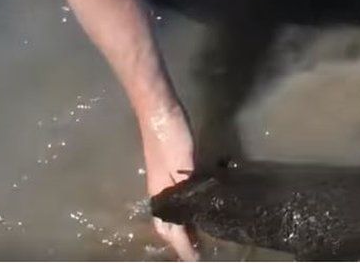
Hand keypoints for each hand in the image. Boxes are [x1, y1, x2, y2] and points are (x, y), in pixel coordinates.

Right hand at [140, 104, 198, 260]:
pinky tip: (198, 206)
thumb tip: (196, 212)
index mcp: (161, 196)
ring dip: (183, 227)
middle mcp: (160, 193)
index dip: (183, 246)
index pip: (171, 231)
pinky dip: (186, 210)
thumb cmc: (170, 138)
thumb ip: (188, 188)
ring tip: (200, 235)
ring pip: (172, 213)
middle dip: (180, 241)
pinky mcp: (171, 170)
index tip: (194, 259)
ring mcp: (163, 181)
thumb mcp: (181, 164)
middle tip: (199, 250)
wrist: (159, 112)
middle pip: (167, 226)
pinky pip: (177, 200)